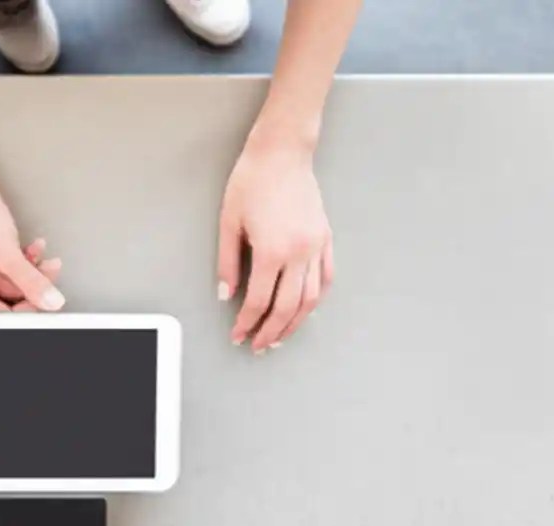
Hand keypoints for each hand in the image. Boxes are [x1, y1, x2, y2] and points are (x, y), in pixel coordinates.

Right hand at [0, 181, 65, 311]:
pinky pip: (12, 265)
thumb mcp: (9, 255)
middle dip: (33, 283)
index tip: (47, 302)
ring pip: (15, 279)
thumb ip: (32, 282)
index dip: (26, 308)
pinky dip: (26, 259)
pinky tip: (36, 248)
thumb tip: (50, 301)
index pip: (1, 312)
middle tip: (51, 273)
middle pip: (10, 295)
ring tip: (48, 259)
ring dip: (33, 269)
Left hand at [218, 136, 333, 353]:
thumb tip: (227, 295)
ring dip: (296, 323)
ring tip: (281, 336)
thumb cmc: (252, 181)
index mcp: (272, 251)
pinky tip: (305, 309)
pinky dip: (316, 299)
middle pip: (287, 308)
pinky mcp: (325, 238)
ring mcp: (316, 246)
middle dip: (271, 331)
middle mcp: (299, 253)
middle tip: (258, 345)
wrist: (282, 152)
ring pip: (311, 299)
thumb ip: (228, 264)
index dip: (247, 323)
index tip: (238, 335)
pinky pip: (326, 278)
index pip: (259, 301)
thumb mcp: (229, 223)